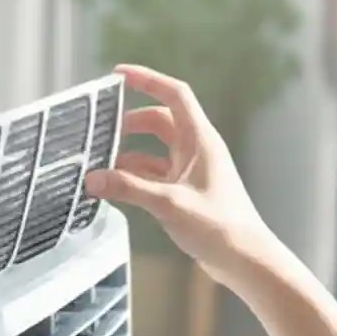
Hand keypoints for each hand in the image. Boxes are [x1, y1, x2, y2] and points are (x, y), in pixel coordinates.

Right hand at [85, 64, 281, 289]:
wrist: (244, 259)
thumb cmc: (218, 227)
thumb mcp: (168, 203)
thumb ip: (127, 188)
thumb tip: (92, 179)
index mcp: (200, 140)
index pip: (174, 95)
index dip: (147, 79)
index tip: (118, 75)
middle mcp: (196, 150)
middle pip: (159, 121)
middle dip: (129, 123)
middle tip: (101, 132)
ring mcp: (191, 171)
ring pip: (153, 150)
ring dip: (128, 155)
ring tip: (101, 165)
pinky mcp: (185, 192)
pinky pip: (154, 175)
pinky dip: (134, 177)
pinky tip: (115, 188)